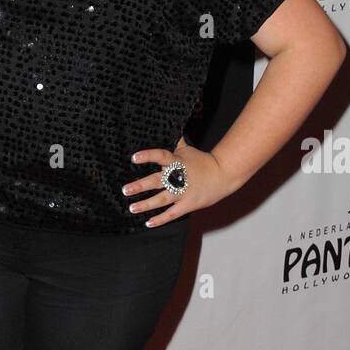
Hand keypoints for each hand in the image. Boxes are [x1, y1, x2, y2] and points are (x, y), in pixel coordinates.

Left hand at [121, 136, 238, 226]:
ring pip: (161, 200)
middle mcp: (178, 177)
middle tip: (125, 190)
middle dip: (140, 186)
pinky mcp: (188, 205)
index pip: (160, 156)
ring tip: (132, 208)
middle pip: (157, 181)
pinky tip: (148, 222)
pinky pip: (172, 214)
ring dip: (146, 205)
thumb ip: (175, 142)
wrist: (224, 175)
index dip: (147, 156)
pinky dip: (160, 219)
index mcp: (177, 162)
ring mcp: (183, 192)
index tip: (134, 158)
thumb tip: (168, 127)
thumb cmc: (203, 162)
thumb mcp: (188, 150)